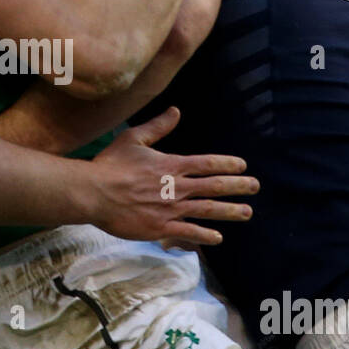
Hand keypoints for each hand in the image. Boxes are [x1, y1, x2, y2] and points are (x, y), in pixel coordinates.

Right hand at [89, 106, 256, 245]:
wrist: (93, 193)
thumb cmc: (110, 165)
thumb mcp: (134, 138)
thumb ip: (158, 126)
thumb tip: (176, 111)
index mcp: (171, 165)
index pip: (207, 163)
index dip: (227, 164)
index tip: (242, 165)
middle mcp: (176, 187)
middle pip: (214, 186)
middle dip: (238, 186)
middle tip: (255, 186)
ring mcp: (170, 209)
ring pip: (207, 210)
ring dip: (229, 211)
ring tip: (247, 212)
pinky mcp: (159, 228)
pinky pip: (188, 232)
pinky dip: (205, 235)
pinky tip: (218, 238)